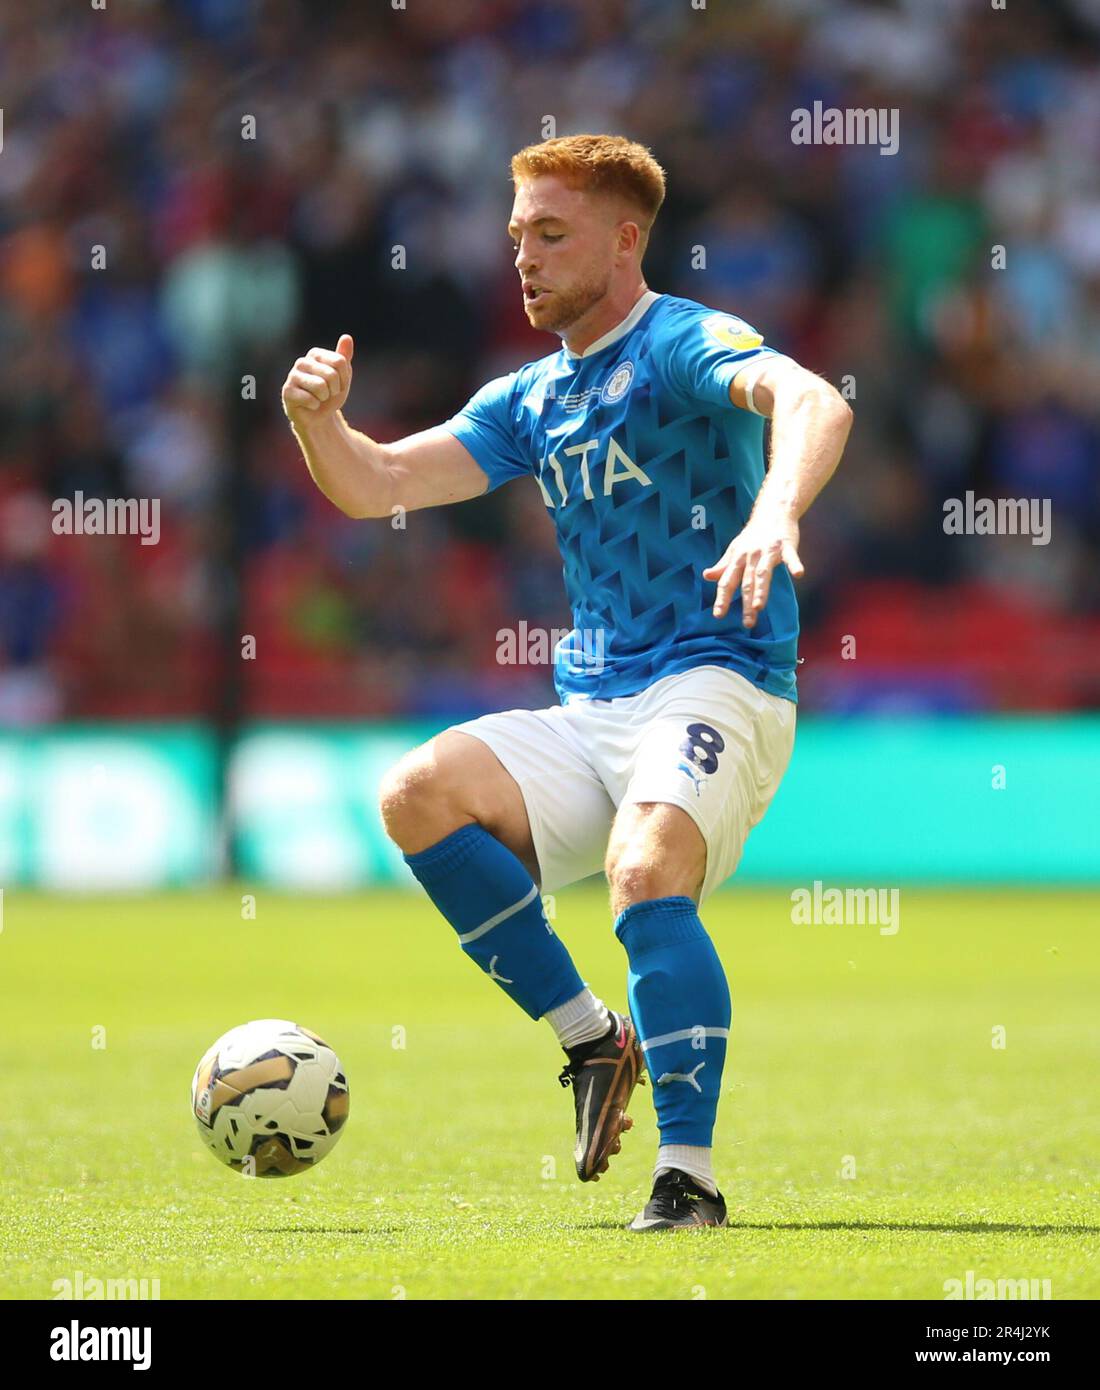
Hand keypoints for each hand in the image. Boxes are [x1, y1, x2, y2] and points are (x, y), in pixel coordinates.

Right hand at [281, 334, 353, 426]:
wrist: (318, 417)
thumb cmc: (330, 395)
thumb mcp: (342, 377)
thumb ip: (344, 357)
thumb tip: (346, 337)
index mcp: (315, 354)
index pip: (340, 362)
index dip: (344, 379)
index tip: (338, 385)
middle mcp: (302, 362)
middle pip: (331, 374)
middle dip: (334, 390)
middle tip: (327, 394)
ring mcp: (292, 376)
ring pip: (320, 386)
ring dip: (324, 398)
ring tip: (318, 398)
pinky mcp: (287, 392)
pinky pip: (310, 399)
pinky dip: (315, 406)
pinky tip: (309, 405)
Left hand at [702, 510, 803, 627]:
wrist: (772, 511)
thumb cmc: (753, 535)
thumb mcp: (735, 550)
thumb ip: (723, 566)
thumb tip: (706, 576)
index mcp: (737, 559)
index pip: (727, 581)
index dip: (722, 598)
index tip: (718, 615)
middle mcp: (751, 556)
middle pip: (747, 582)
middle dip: (746, 603)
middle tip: (747, 623)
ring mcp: (768, 551)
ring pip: (763, 573)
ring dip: (761, 590)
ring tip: (759, 607)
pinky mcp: (786, 545)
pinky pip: (791, 556)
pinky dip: (794, 564)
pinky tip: (799, 574)